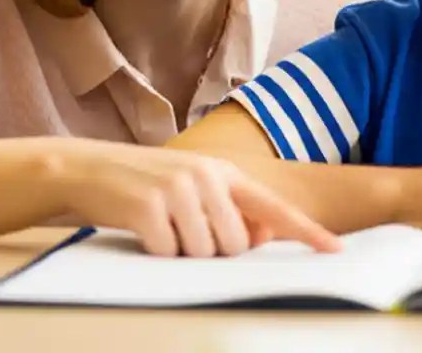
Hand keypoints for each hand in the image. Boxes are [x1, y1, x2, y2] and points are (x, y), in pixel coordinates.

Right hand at [45, 139, 340, 256]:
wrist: (85, 168)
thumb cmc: (143, 185)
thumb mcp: (191, 186)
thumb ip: (228, 207)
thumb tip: (264, 235)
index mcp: (223, 172)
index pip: (274, 207)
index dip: (307, 231)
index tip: (336, 251)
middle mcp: (207, 175)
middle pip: (235, 245)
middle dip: (212, 251)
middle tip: (182, 231)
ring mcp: (178, 188)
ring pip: (204, 253)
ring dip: (181, 252)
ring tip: (160, 226)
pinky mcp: (150, 206)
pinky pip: (169, 252)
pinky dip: (156, 251)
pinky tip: (142, 228)